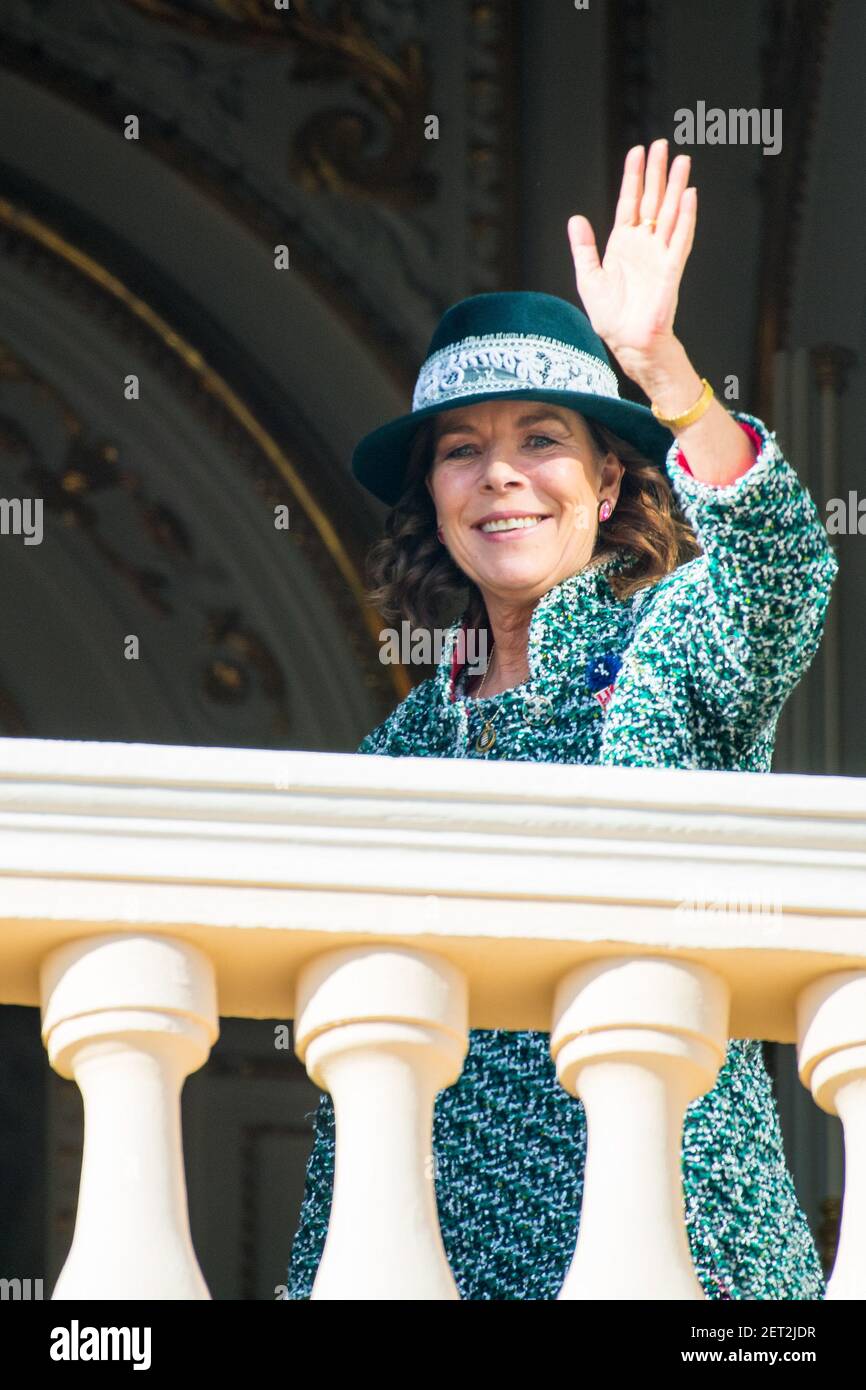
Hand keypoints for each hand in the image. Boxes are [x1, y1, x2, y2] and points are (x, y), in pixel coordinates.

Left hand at [567, 140, 696, 385]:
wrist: (627, 341)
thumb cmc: (610, 315)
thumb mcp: (588, 277)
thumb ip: (584, 248)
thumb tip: (575, 218)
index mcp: (622, 243)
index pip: (630, 201)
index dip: (633, 177)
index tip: (637, 152)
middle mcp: (643, 244)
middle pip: (652, 200)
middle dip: (657, 173)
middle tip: (661, 144)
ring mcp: (659, 254)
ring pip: (670, 212)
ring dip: (676, 187)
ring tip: (682, 161)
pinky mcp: (671, 268)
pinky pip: (680, 238)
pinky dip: (686, 218)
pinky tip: (690, 196)